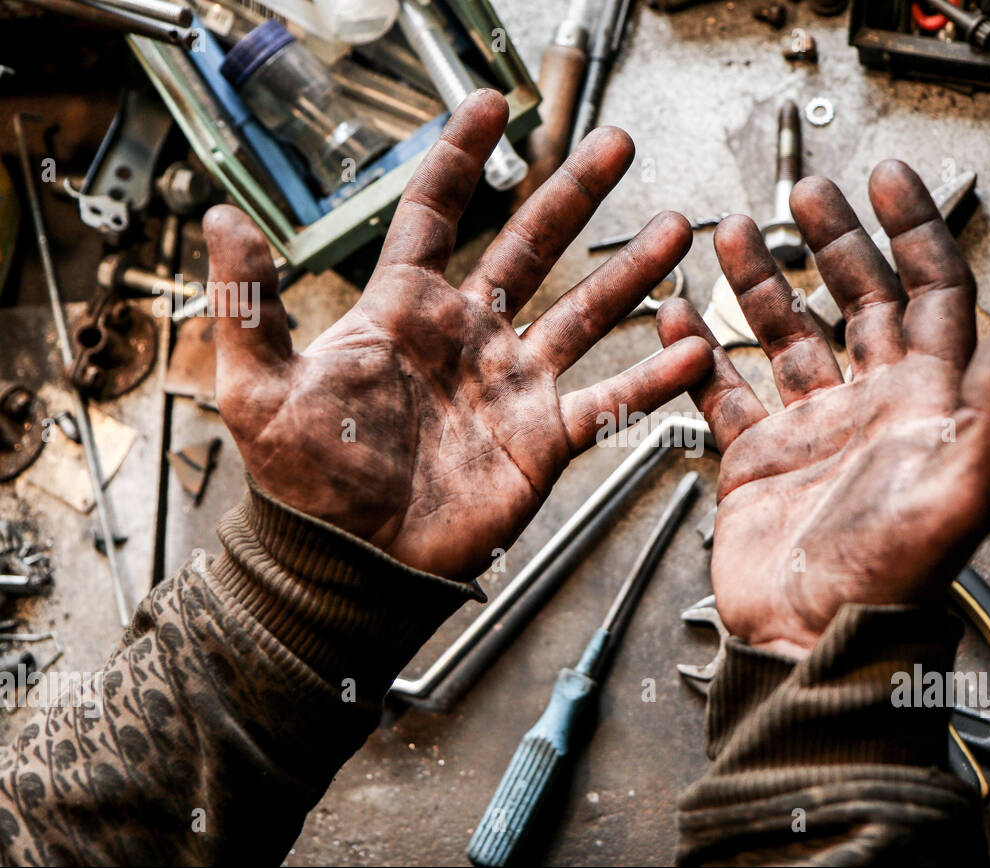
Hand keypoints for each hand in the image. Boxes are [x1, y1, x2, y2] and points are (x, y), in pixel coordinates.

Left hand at [203, 90, 710, 580]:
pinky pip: (607, 403)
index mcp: (403, 313)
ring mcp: (511, 385)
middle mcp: (467, 338)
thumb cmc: (302, 480)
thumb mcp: (258, 386)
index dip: (461, 156)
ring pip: (583, 314)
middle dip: (573, 194)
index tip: (491, 104)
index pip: (436, 213)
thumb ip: (250, 303)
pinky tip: (691, 352)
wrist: (347, 563)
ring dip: (630, 273)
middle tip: (617, 146)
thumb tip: (220, 217)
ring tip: (677, 228)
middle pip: (531, 248)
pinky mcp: (540, 439)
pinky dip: (650, 381)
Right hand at [657, 162, 989, 658]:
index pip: (931, 296)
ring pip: (786, 334)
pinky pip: (724, 390)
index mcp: (924, 406)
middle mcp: (869, 406)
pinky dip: (699, 352)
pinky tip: (680, 316)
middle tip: (807, 192)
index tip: (890, 180)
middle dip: (835, 240)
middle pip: (858, 300)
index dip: (916, 232)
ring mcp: (809, 429)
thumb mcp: (958, 495)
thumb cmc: (890, 581)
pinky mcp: (755, 458)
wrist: (812, 643)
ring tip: (733, 232)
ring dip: (762, 282)